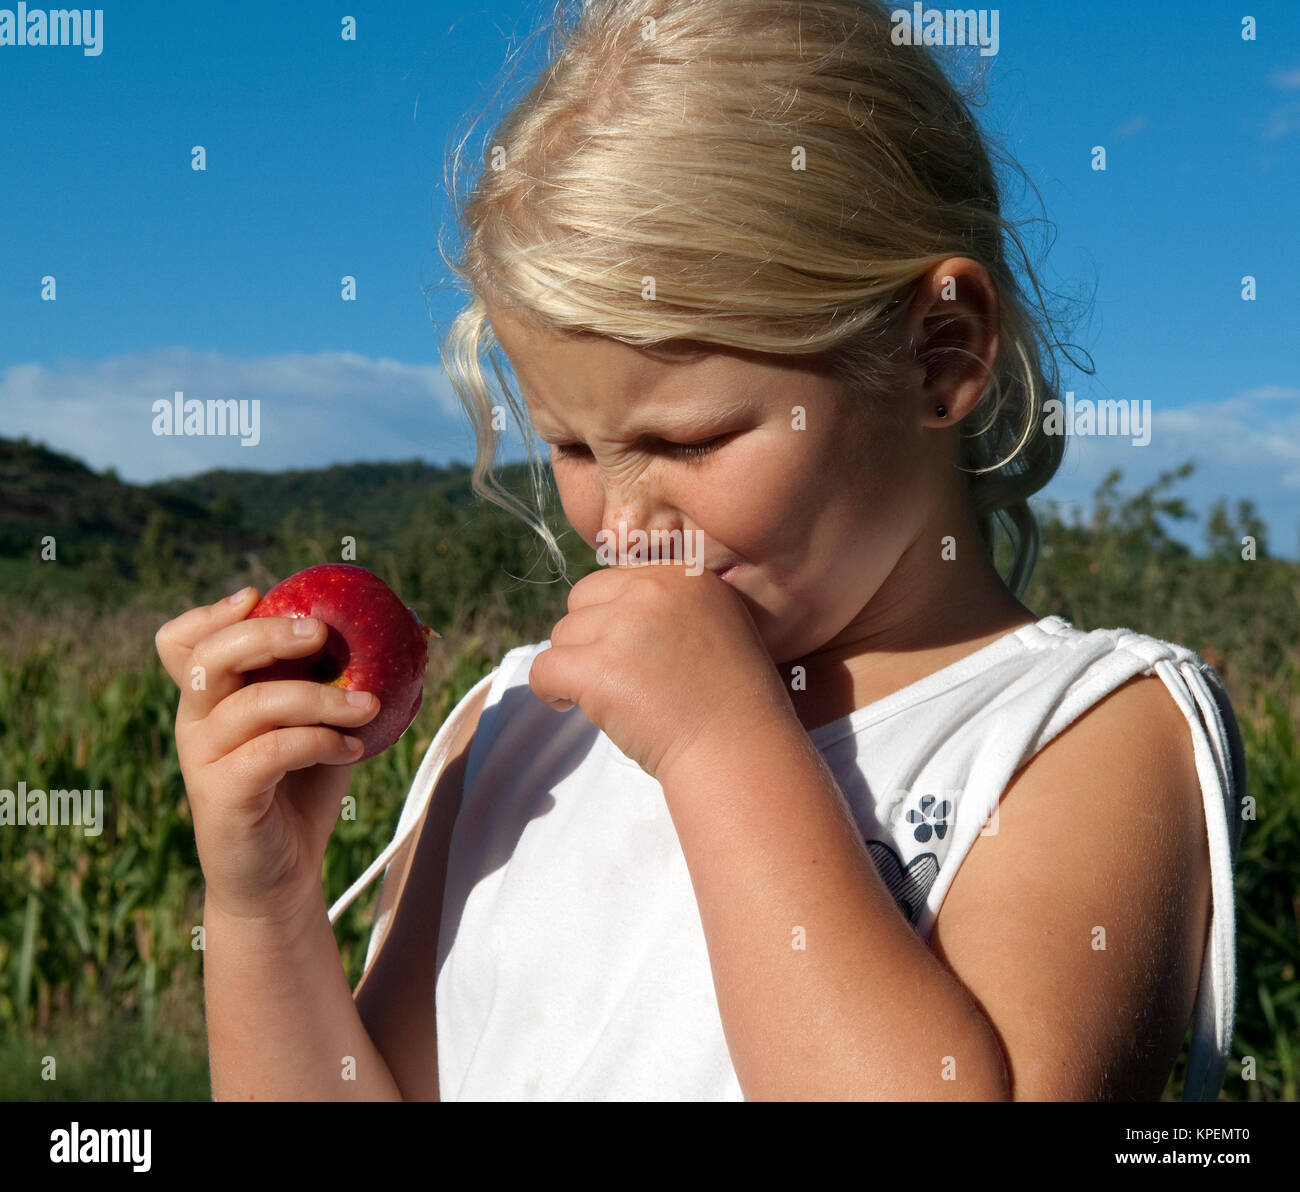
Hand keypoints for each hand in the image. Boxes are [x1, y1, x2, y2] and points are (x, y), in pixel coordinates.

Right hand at [155, 588, 381, 923]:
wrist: (280, 880)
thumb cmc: (301, 794)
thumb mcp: (319, 728)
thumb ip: (334, 685)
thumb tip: (407, 636)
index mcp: (211, 700)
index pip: (181, 643)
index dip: (209, 614)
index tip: (256, 595)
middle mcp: (196, 723)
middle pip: (210, 657)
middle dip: (266, 634)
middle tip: (321, 634)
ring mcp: (202, 759)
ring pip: (252, 703)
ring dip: (320, 697)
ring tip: (368, 706)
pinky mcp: (221, 796)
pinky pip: (271, 750)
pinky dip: (319, 740)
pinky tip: (353, 748)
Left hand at [529, 562, 796, 782]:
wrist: (738, 750)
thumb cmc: (731, 702)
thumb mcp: (716, 626)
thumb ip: (670, 606)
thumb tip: (609, 609)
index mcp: (684, 575)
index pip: (615, 582)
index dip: (614, 620)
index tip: (631, 655)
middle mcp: (653, 588)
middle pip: (582, 601)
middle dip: (589, 638)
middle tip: (615, 676)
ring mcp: (624, 626)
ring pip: (562, 636)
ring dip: (575, 666)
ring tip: (608, 698)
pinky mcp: (598, 668)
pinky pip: (543, 669)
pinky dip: (550, 690)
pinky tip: (570, 706)